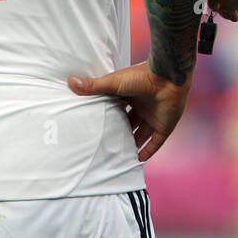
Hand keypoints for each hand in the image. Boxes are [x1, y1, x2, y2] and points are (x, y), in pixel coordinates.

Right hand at [68, 62, 188, 161]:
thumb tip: (70, 82)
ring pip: (142, 134)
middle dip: (120, 132)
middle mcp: (143, 106)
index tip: (96, 127)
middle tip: (105, 145)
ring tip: (118, 156)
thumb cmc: (140, 77)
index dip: (109, 117)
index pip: (118, 108)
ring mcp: (154, 116)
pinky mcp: (164, 126)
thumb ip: (93, 86)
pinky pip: (156, 143)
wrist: (167, 78)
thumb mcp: (113, 83)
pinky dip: (148, 151)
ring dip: (132, 144)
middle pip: (129, 123)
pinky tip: (137, 161)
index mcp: (131, 94)